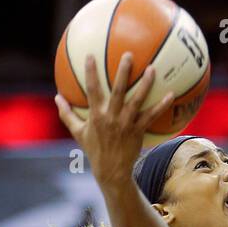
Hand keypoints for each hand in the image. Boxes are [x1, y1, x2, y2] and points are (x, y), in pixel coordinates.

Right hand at [55, 53, 175, 189]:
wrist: (111, 171)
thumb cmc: (94, 150)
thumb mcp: (78, 133)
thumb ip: (67, 114)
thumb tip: (56, 97)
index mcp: (96, 116)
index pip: (92, 90)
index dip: (90, 73)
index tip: (90, 55)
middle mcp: (111, 118)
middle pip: (118, 91)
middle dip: (123, 72)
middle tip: (129, 55)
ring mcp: (126, 124)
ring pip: (137, 101)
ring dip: (145, 85)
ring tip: (152, 69)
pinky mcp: (137, 131)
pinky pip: (151, 116)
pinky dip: (161, 106)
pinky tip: (171, 94)